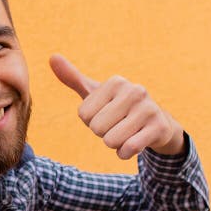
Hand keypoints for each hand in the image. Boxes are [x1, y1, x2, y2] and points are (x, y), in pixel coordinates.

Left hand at [49, 54, 185, 159]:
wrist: (156, 124)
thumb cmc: (118, 108)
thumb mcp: (96, 93)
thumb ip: (73, 78)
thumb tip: (52, 57)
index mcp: (116, 82)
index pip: (84, 114)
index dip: (91, 121)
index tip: (106, 114)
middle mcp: (134, 91)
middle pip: (97, 128)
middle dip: (103, 133)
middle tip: (117, 125)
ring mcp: (149, 109)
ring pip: (111, 140)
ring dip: (114, 144)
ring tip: (126, 133)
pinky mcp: (158, 128)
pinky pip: (128, 149)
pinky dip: (124, 153)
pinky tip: (133, 144)